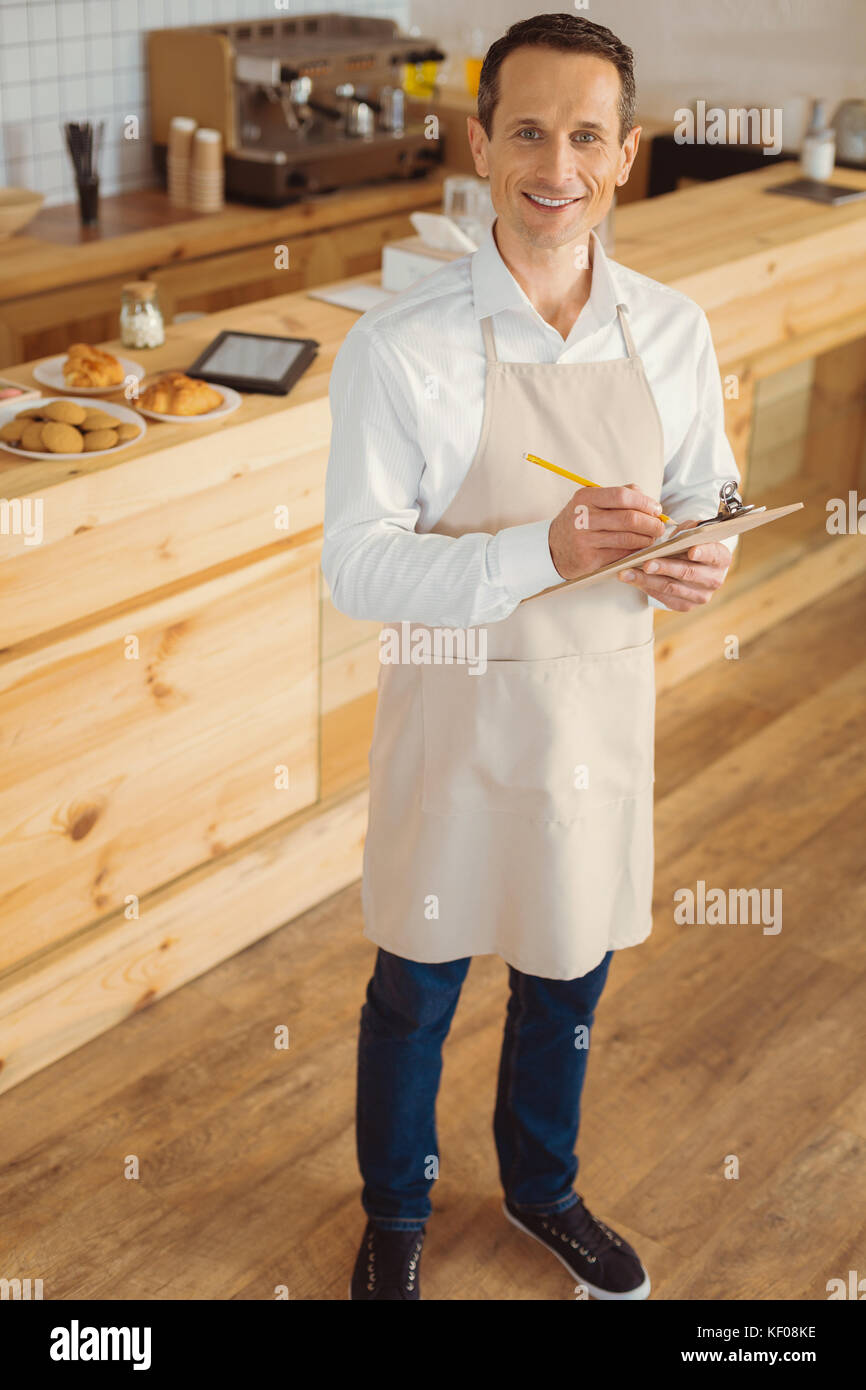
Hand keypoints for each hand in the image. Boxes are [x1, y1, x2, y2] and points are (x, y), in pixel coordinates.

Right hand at [548, 482, 665, 580]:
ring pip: (628, 539)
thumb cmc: (580, 522)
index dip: (645, 502)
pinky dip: (636, 552)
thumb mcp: (592, 501)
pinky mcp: (590, 559)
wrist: (553, 549)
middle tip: (659, 527)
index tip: (656, 509)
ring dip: (647, 539)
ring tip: (652, 538)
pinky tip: (640, 549)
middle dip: (651, 523)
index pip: (622, 496)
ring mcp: (585, 540)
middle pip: (629, 519)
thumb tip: (648, 499)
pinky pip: (622, 555)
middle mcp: (583, 518)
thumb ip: (619, 495)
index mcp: (586, 498)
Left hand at [617, 518, 732, 610]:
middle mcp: (714, 579)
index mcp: (721, 557)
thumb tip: (676, 533)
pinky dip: (646, 588)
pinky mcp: (686, 606)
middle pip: (687, 573)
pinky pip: (664, 598)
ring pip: (671, 587)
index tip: (691, 551)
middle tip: (646, 563)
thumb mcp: (691, 532)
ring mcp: (701, 596)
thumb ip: (686, 530)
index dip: (703, 552)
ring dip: (647, 580)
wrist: (692, 566)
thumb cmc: (690, 545)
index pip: (713, 554)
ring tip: (628, 572)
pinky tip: (632, 580)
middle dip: (665, 567)